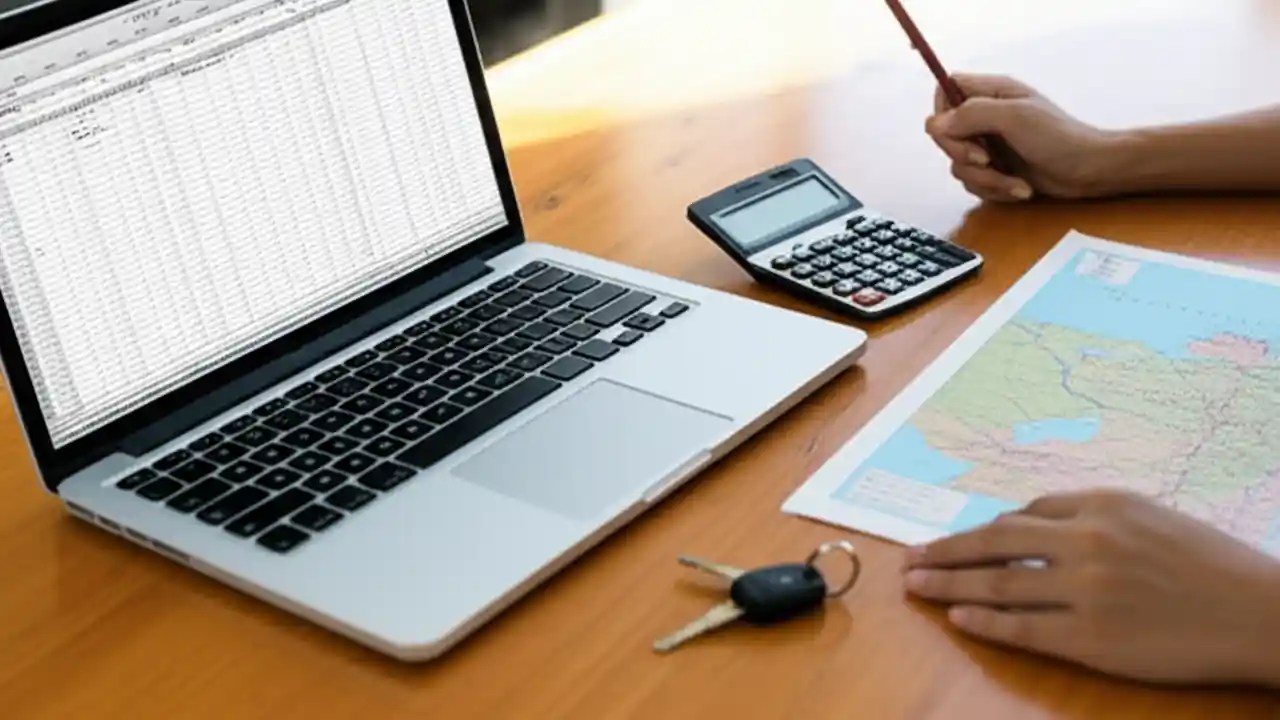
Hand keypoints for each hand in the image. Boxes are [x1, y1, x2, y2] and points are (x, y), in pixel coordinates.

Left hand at [902, 490, 1279, 685]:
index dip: (982, 531)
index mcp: (1100, 504)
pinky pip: (1023, 628)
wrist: (1259, 612)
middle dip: (945, 550)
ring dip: (948, 583)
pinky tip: (958, 617)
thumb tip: (1030, 523)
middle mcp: (1086, 541)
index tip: (955, 542)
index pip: (1022, 514)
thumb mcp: (1148, 516)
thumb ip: (1090, 516)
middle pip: (994, 541)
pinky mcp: (1093, 638)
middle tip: (908, 559)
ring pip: (997, 583)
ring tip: (915, 584)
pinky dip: (984, 622)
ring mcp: (1086, 591)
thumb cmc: (1208, 563)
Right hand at [925, 74, 1119, 201]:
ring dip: (985, 179)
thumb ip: (973, 114)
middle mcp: (985, 116)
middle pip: (945, 134)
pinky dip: (994, 190)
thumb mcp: (1015, 118)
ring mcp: (989, 145)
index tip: (957, 131)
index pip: (945, 91)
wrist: (1089, 171)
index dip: (942, 113)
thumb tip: (936, 125)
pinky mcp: (994, 170)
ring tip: (1015, 182)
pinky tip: (1019, 188)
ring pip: (958, 164)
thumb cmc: (1059, 138)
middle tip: (988, 161)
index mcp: (991, 92)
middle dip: (964, 154)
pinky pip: (973, 183)